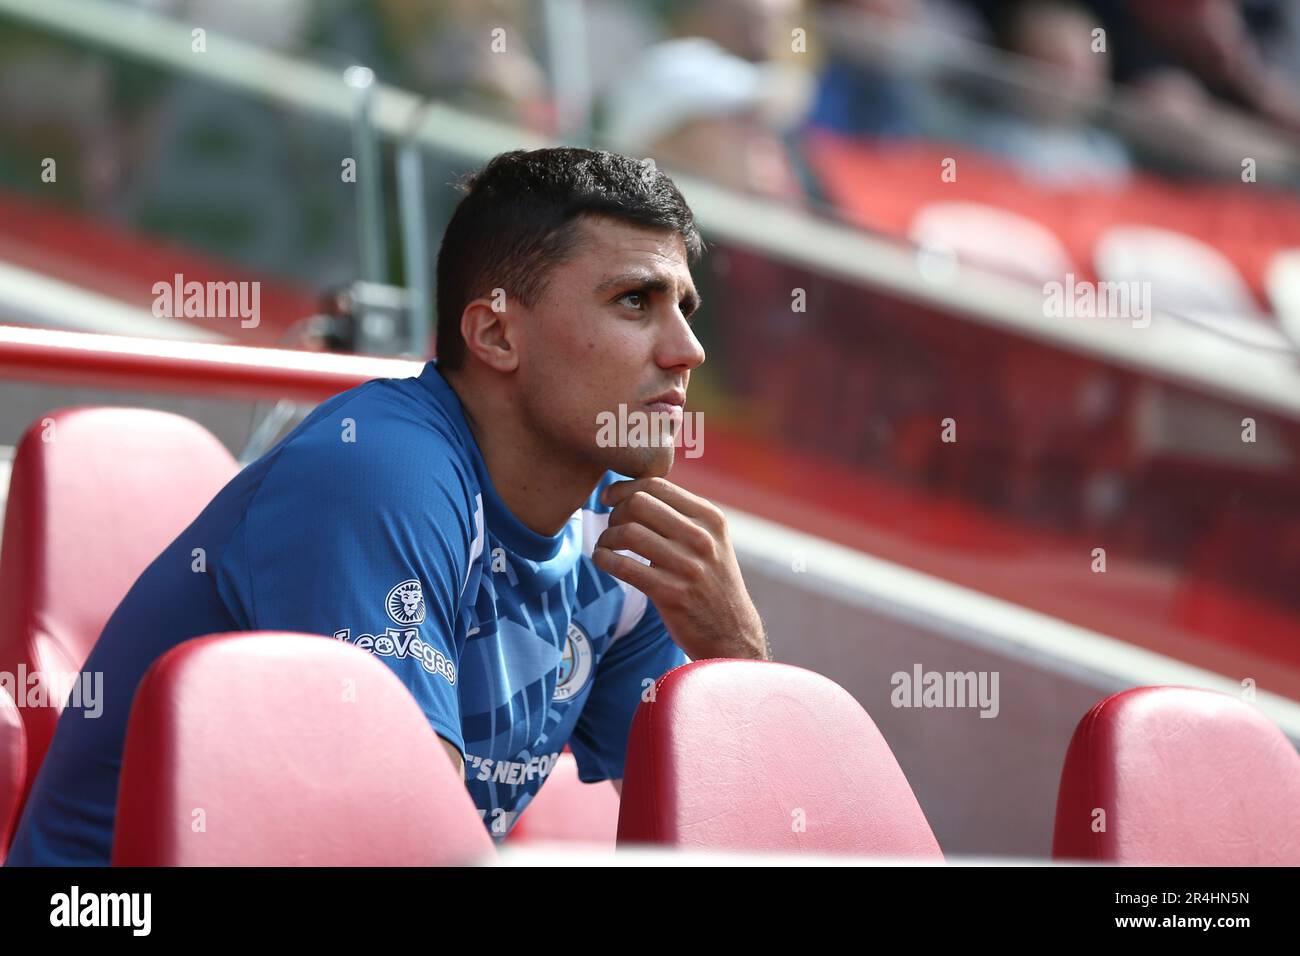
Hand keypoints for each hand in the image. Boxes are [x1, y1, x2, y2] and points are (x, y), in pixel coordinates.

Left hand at [591, 477, 769, 661]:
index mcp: (710, 518)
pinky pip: (622, 565)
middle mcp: (701, 537)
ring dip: (606, 537)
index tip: (610, 498)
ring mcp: (687, 566)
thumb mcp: (711, 540)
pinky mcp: (670, 593)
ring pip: (627, 532)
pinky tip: (602, 559)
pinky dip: (603, 558)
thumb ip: (682, 515)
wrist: (731, 632)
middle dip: (615, 511)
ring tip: (606, 545)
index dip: (624, 488)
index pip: (656, 485)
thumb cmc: (711, 582)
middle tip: (611, 525)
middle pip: (638, 503)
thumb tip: (635, 490)